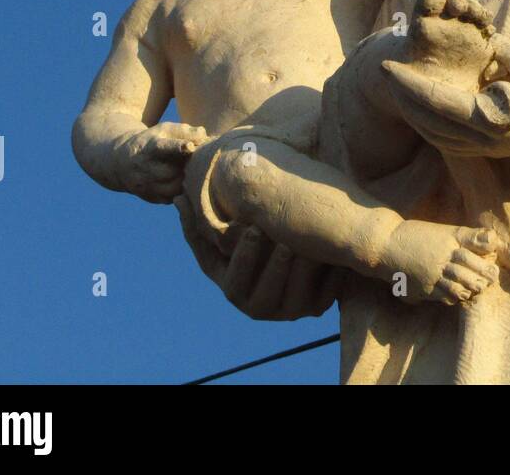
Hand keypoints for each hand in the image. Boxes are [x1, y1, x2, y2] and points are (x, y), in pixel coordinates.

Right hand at [114, 123, 207, 202]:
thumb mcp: (164, 131)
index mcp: (149, 147)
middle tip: (194, 160)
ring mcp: (145, 185)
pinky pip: (172, 198)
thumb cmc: (153, 142)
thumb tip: (203, 135)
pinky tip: (184, 181)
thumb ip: (184, 131)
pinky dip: (181, 191)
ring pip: (173, 187)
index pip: (162, 148)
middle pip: (171, 171)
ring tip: (187, 170)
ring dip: (185, 180)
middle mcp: (144, 168)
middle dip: (186, 166)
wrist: (122, 161)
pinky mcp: (151, 198)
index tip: (190, 147)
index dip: (177, 147)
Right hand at [174, 196, 339, 319]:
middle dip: (274, 269)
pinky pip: (325, 296)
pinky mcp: (319, 306)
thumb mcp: (227, 236)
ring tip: (309, 247)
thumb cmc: (253, 240)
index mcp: (235, 290)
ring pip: (296, 299)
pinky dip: (329, 278)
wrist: (298, 252)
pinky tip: (332, 256)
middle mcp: (261, 307)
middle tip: (284, 242)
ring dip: (302, 273)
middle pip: (265, 295)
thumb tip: (178, 199)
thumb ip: (202, 224)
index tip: (253, 229)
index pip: (234, 282)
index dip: (244, 258)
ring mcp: (291, 310)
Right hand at [379, 221, 500, 304]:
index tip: (494, 270)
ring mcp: (431, 276)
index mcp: (448, 243)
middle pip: (467, 275)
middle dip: (480, 281)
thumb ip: (468, 237)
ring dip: (468, 291)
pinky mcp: (421, 289)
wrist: (385, 245)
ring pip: (456, 289)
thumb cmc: (417, 234)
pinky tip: (457, 295)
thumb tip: (493, 240)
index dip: (485, 265)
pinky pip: (442, 297)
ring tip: (474, 290)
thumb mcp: (444, 231)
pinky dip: (453, 298)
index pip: (473, 255)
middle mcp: (441, 260)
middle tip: (488, 282)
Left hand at [381, 34, 509, 157]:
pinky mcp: (478, 153)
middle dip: (402, 96)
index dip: (409, 84)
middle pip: (426, 121)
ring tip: (395, 89)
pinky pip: (441, 142)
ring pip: (430, 135)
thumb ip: (494, 45)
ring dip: (410, 112)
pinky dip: (423, 125)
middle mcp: (480, 138)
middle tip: (385, 73)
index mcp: (489, 116)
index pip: (437, 100)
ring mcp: (478, 149)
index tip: (389, 67)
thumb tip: (471, 32)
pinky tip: (414, 109)